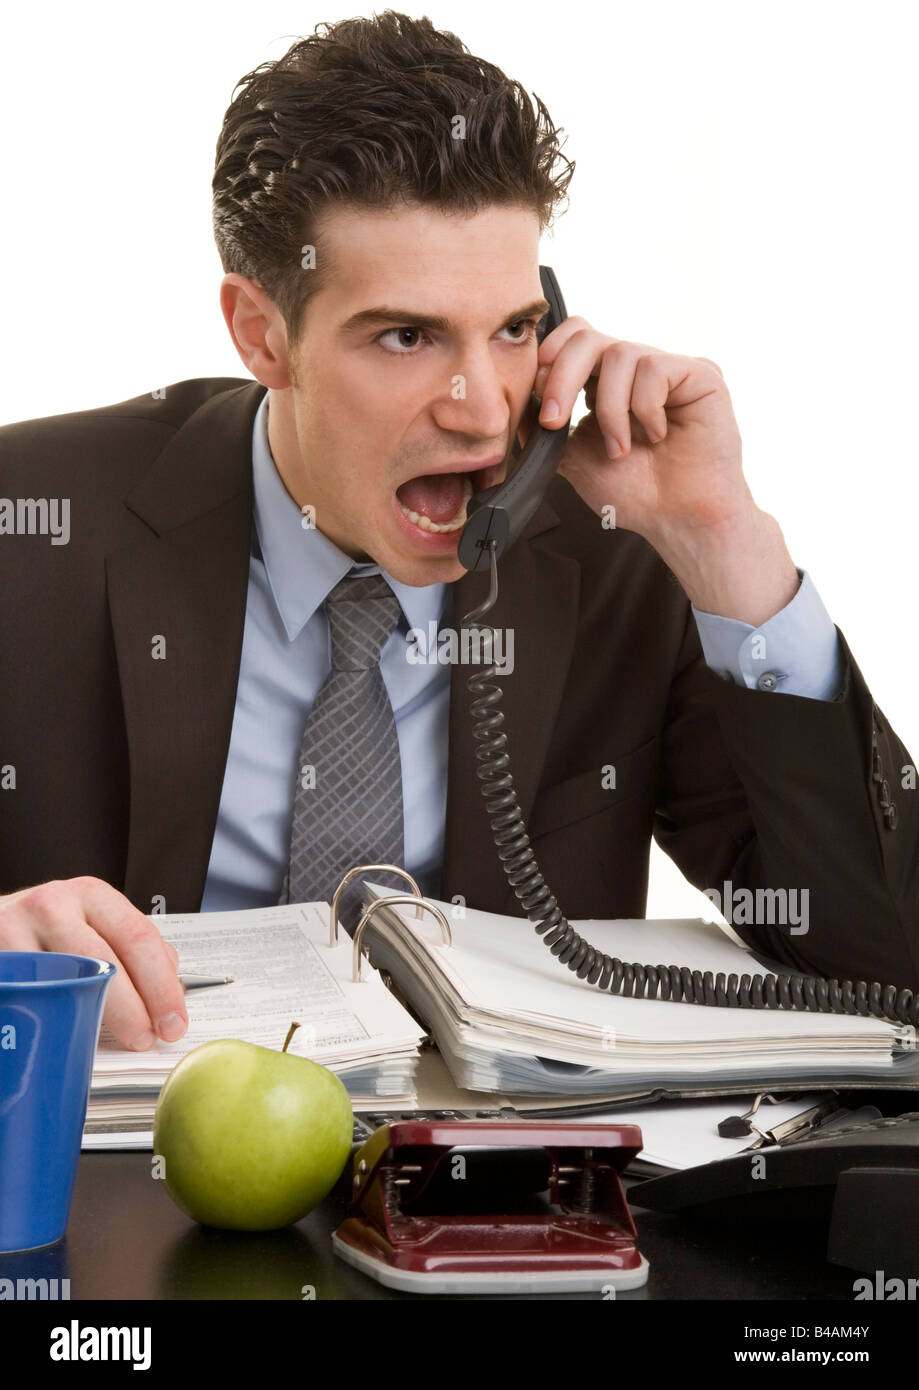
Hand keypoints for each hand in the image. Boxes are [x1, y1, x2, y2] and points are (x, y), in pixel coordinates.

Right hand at [0, 876, 186, 1049]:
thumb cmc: (48, 927)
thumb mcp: (92, 920)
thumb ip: (131, 947)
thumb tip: (170, 989)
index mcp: (91, 895)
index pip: (138, 938)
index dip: (161, 985)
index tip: (173, 1019)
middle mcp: (54, 905)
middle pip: (103, 964)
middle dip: (133, 1010)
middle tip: (146, 1039)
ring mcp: (18, 931)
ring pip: (63, 985)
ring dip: (92, 1021)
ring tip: (108, 1042)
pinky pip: (30, 999)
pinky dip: (52, 1020)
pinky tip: (64, 1032)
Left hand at [530, 317, 799, 624]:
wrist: (678, 520)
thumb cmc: (636, 493)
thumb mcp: (574, 457)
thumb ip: (547, 425)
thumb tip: (518, 403)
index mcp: (606, 383)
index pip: (572, 339)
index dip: (549, 359)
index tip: (541, 407)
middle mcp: (636, 368)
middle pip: (586, 336)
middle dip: (562, 378)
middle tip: (554, 420)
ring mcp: (668, 368)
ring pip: (619, 354)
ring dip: (610, 410)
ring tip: (621, 448)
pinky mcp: (699, 373)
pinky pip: (655, 368)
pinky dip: (645, 408)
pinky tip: (657, 436)